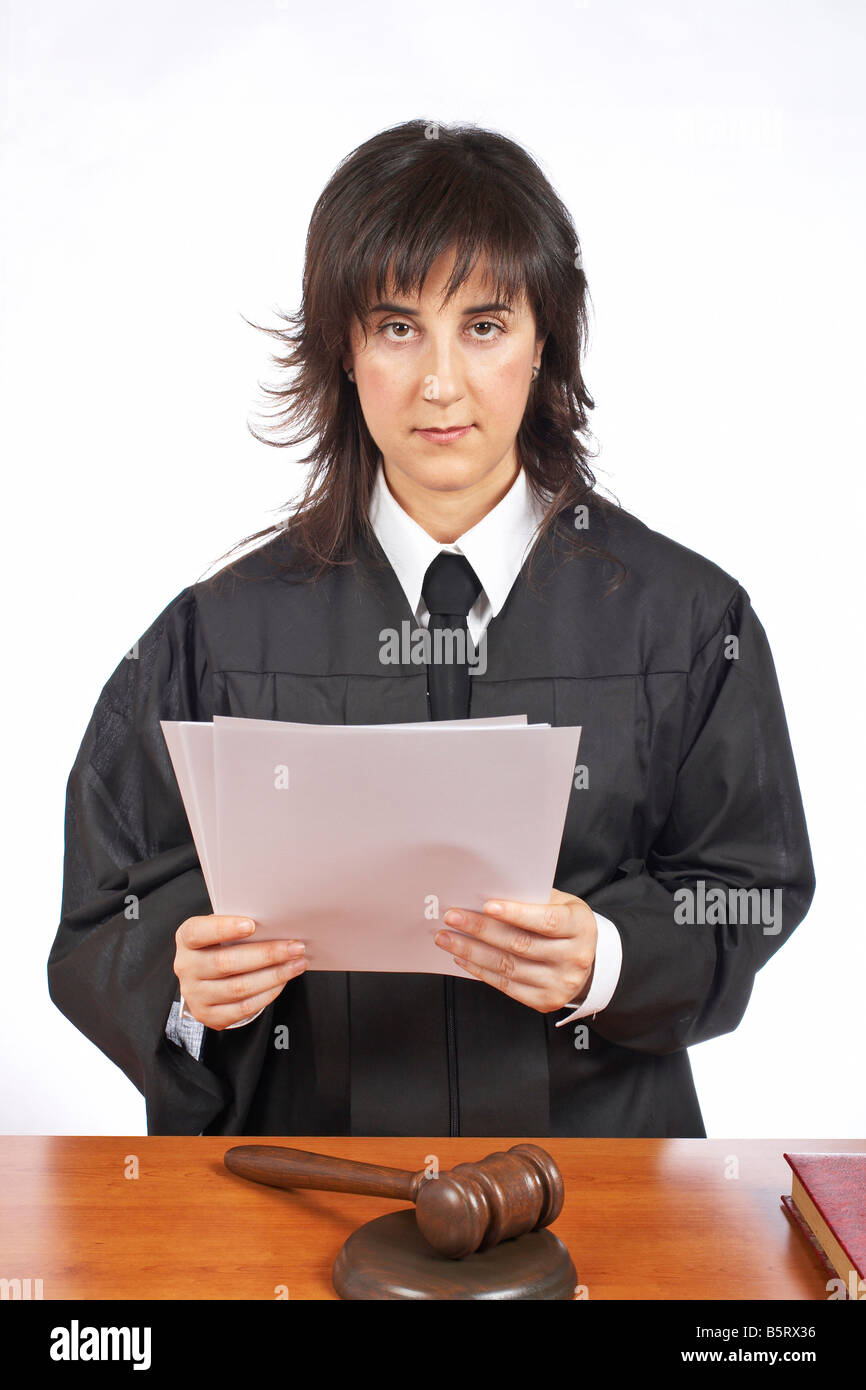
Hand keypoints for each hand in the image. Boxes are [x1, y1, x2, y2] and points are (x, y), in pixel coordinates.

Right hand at [173, 915, 306, 1029]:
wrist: (204, 978)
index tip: (252, 924)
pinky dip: (267, 994)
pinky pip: (243, 1008)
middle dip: (266, 954)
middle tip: (295, 947)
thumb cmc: (219, 945)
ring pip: (238, 988)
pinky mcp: (209, 1015)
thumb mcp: (221, 929)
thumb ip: (239, 925)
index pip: (198, 932)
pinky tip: (283, 981)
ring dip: (274, 976)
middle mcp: (186, 967)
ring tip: (296, 964)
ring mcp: (195, 995)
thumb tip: (276, 925)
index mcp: (186, 940)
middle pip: (226, 963)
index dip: (224, 928)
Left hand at [433, 888, 597, 1013]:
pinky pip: (506, 985)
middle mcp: (575, 958)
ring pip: (508, 966)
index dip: (515, 913)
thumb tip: (486, 893)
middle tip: (452, 918)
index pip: (546, 921)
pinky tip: (463, 957)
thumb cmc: (565, 923)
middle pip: (521, 944)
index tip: (486, 905)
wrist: (585, 959)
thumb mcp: (559, 903)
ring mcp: (561, 983)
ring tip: (447, 938)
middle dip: (481, 930)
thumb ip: (531, 899)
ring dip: (472, 951)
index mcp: (580, 926)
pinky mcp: (546, 1000)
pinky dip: (480, 970)